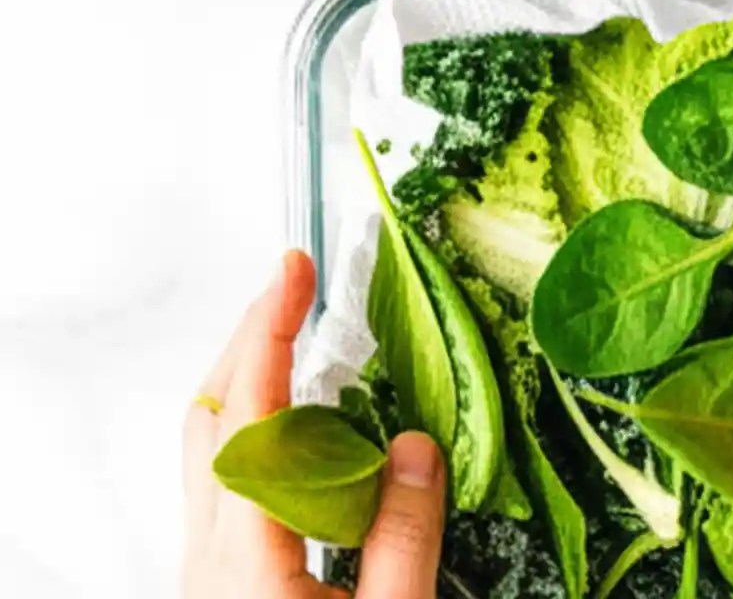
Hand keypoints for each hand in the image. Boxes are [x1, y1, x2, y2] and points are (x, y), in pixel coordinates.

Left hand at [183, 250, 446, 598]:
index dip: (268, 332)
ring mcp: (211, 566)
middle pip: (210, 413)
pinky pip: (233, 477)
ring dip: (252, 378)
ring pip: (214, 444)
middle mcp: (212, 554)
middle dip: (250, 337)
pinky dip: (263, 425)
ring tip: (303, 339)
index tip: (293, 271)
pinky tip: (310, 427)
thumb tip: (415, 447)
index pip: (248, 417)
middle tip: (296, 287)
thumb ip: (403, 541)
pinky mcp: (227, 579)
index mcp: (246, 559)